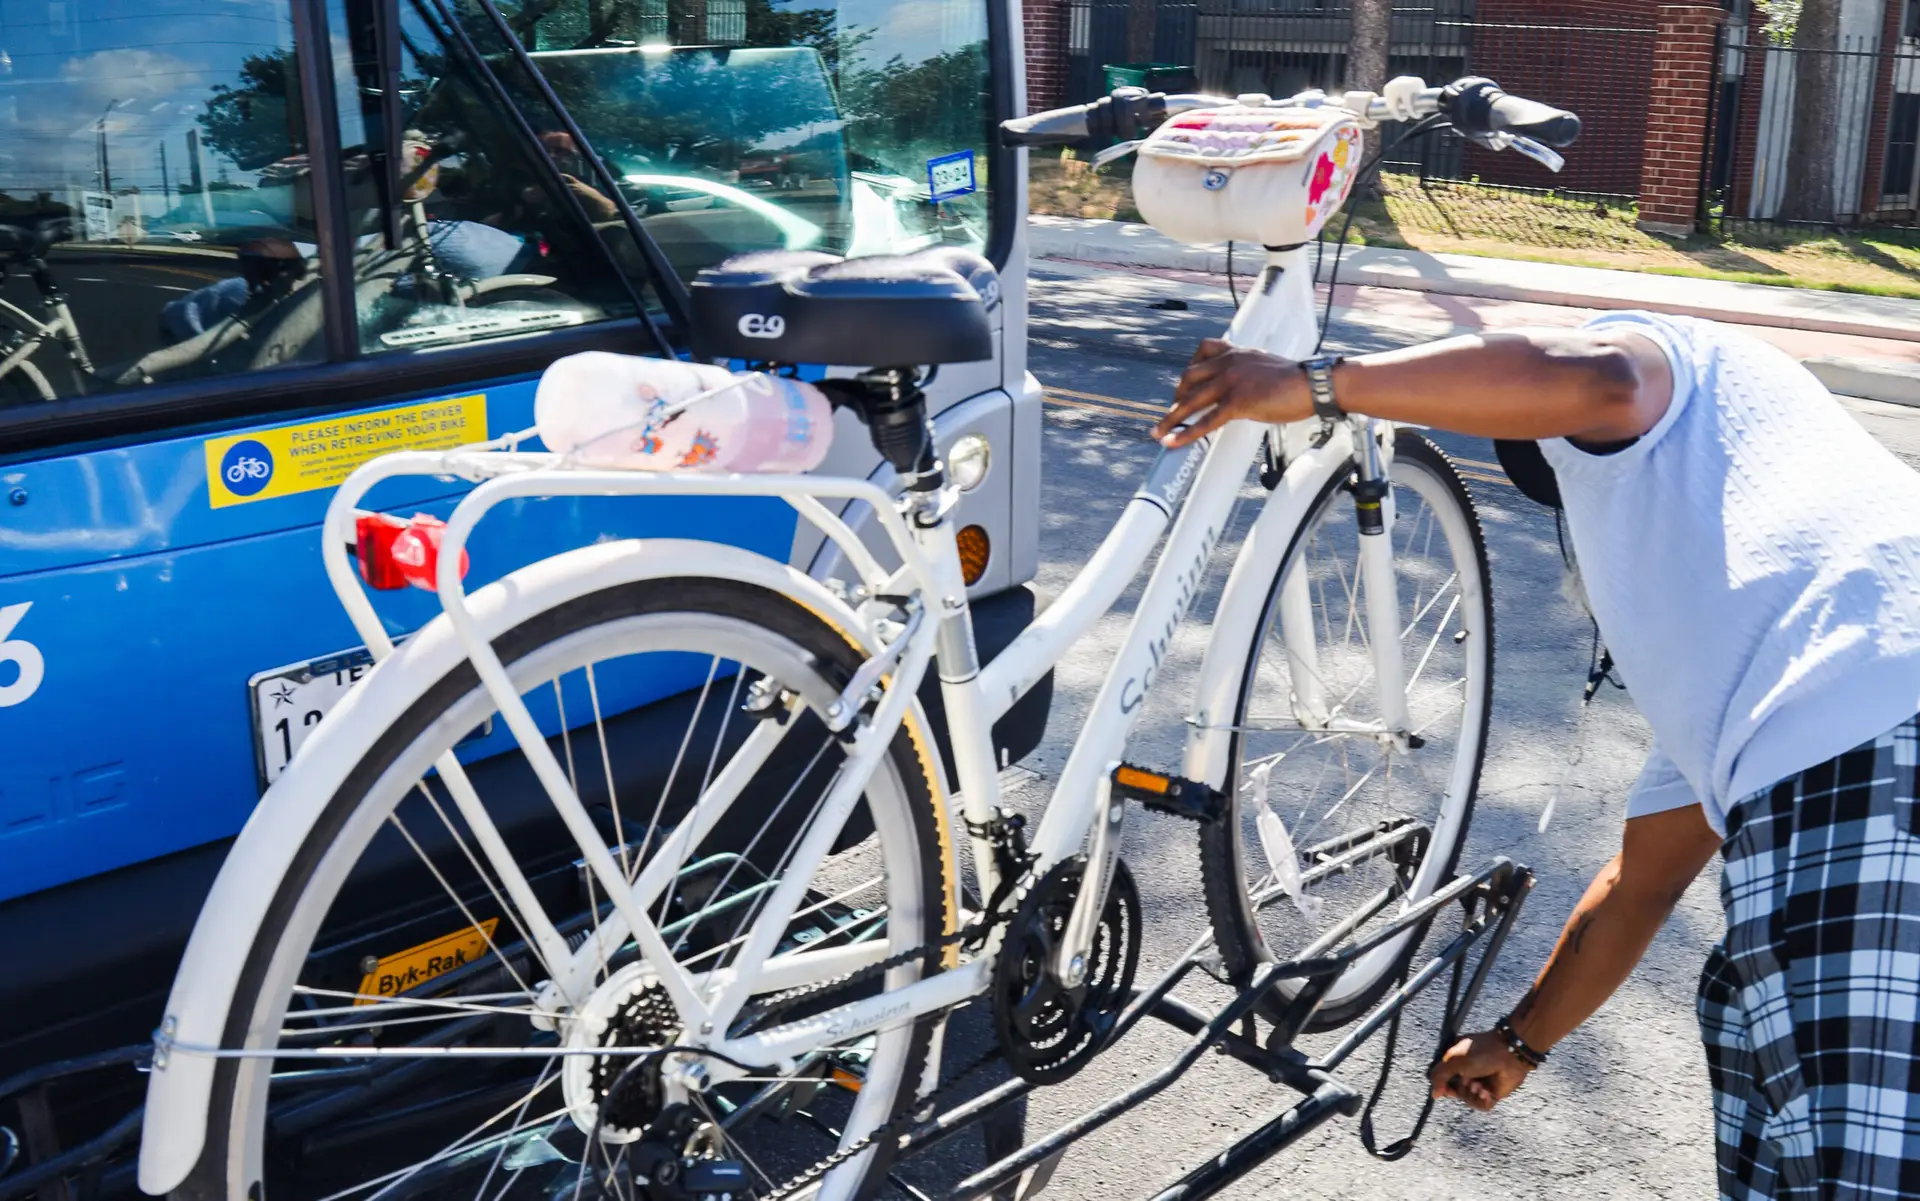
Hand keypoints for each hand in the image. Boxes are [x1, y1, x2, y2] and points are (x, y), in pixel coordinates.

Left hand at [1153, 338, 1313, 448]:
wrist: (1315, 384)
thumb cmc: (1296, 380)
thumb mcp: (1264, 367)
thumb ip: (1246, 373)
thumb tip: (1239, 390)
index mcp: (1237, 352)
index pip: (1203, 351)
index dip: (1189, 370)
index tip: (1183, 385)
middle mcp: (1229, 363)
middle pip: (1189, 378)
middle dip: (1177, 397)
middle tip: (1171, 414)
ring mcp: (1231, 381)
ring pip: (1191, 401)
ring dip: (1171, 418)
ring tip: (1158, 432)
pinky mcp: (1237, 402)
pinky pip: (1205, 420)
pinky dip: (1186, 433)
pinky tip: (1173, 442)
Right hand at [1428, 1030, 1533, 1111]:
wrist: (1509, 1055)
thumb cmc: (1480, 1053)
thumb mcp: (1454, 1061)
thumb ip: (1440, 1076)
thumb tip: (1434, 1094)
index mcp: (1457, 1062)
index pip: (1444, 1080)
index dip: (1443, 1086)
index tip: (1445, 1089)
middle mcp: (1468, 1073)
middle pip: (1455, 1092)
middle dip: (1460, 1089)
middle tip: (1467, 1081)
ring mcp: (1481, 1083)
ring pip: (1468, 1100)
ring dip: (1471, 1094)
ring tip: (1479, 1086)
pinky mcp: (1493, 1093)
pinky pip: (1482, 1106)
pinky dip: (1482, 1101)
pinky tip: (1486, 1092)